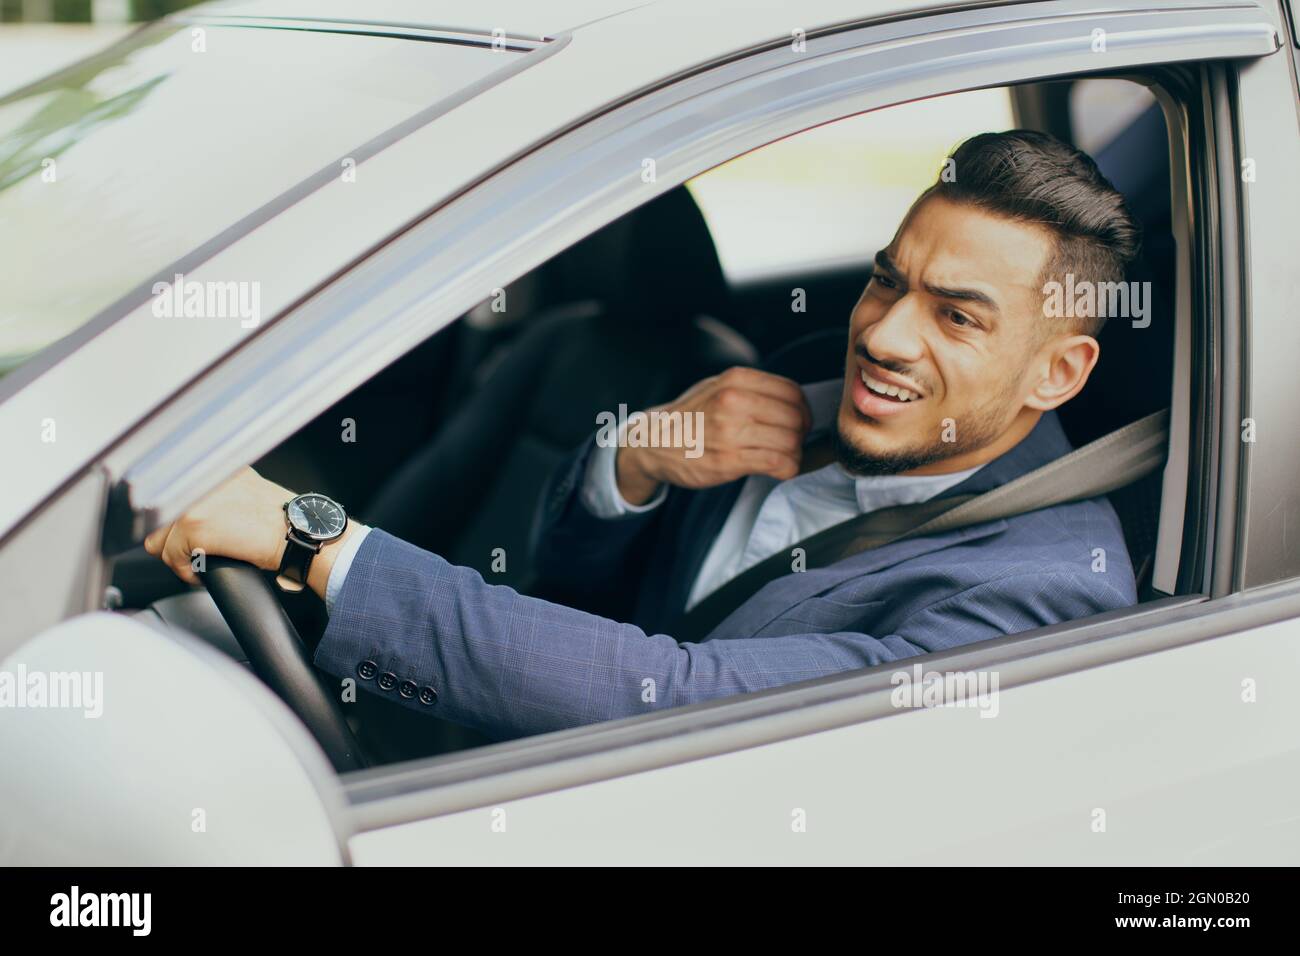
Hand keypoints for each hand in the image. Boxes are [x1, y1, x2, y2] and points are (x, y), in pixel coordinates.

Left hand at [144, 467, 293, 584]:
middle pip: (159, 517)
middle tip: (193, 551)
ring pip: (158, 539)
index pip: (171, 495)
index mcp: (213, 469)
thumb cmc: (283, 518)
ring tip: (196, 562)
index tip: (185, 534)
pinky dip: (185, 571)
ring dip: (176, 555)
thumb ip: (221, 490)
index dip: (177, 521)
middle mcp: (199, 480)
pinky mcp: (192, 526)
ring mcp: (192, 502)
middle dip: (173, 539)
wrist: (296, 532)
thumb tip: (204, 507)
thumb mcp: (249, 488)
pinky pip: (171, 557)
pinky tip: (202, 572)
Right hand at [616, 367, 811, 503]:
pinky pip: (778, 463)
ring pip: (790, 442)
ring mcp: (731, 432)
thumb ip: (750, 388)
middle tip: (791, 442)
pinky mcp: (730, 460)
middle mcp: (733, 402)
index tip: (797, 421)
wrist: (653, 444)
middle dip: (800, 433)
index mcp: (734, 380)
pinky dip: (787, 468)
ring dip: (793, 453)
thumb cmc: (689, 417)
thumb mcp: (715, 387)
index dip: (802, 409)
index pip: (792, 391)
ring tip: (783, 456)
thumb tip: (790, 399)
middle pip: (794, 418)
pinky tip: (779, 468)